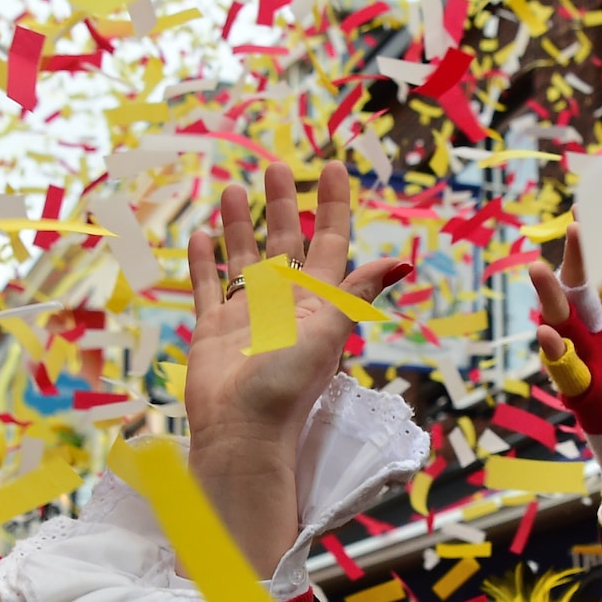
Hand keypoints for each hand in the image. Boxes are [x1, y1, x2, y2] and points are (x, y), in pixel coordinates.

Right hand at [184, 162, 405, 570]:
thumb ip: (355, 293)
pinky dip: (204, 261)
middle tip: (276, 168)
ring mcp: (246, 316)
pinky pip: (208, 287)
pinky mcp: (212, 330)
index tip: (332, 167)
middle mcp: (283, 304)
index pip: (329, 242)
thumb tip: (400, 260)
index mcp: (317, 303)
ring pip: (243, 258)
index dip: (333, 205)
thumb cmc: (287, 387)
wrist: (241, 434)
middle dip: (282, 204)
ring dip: (240, 225)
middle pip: (285, 243)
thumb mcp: (328, 335)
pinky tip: (201, 234)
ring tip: (233, 189)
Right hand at [526, 229, 601, 497]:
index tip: (593, 214)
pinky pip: (568, 377)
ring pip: (561, 329)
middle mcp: (600, 344)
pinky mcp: (588, 403)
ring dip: (551, 302)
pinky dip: (558, 356)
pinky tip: (549, 334)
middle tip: (574, 228)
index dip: (601, 250)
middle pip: (579, 295)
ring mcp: (589, 372)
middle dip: (574, 264)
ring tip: (540, 270)